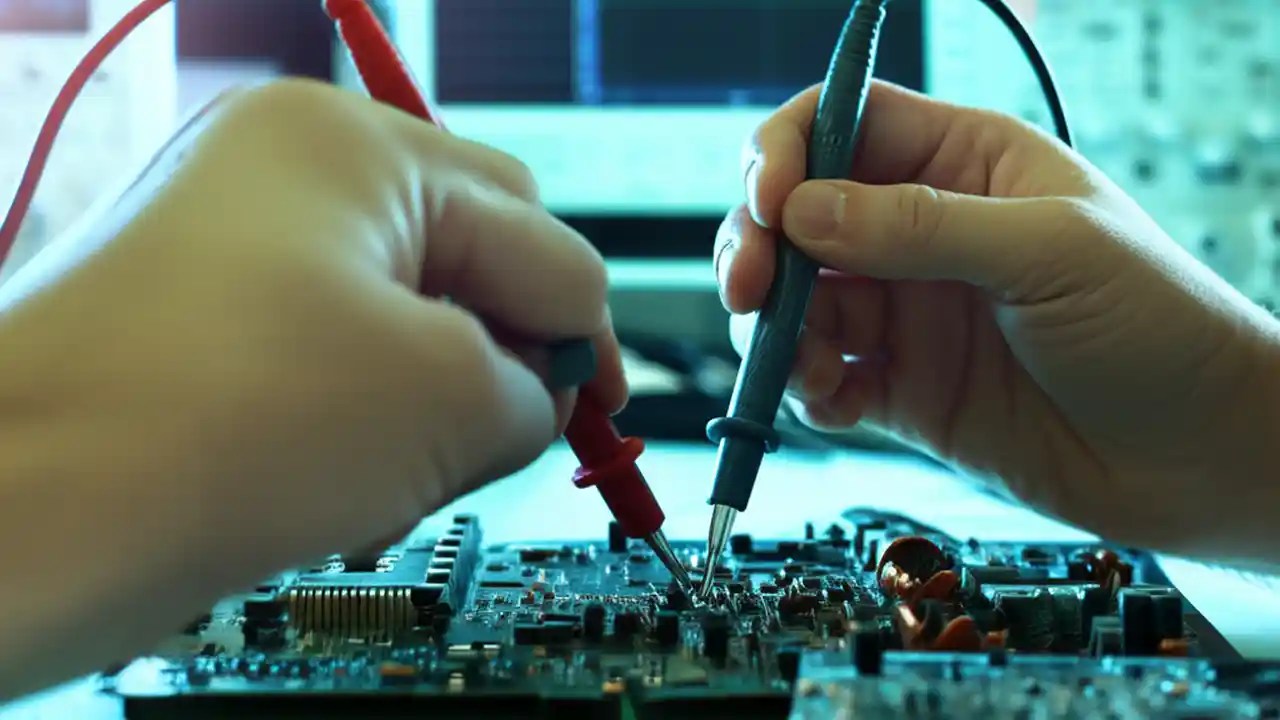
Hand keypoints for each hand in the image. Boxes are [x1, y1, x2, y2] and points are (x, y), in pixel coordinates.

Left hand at [0, 79, 623, 694]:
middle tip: (512, 437)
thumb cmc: (204, 431)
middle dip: (504, 361)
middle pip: (470, 260)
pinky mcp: (203, 317)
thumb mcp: (446, 402)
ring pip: (401, 318)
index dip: (586, 337)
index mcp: (354, 146)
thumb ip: (541, 386)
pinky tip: (352, 490)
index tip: (600, 410)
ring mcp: (235, 239)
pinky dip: (365, 422)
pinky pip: (330, 354)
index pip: (538, 238)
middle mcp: (287, 169)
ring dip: (432, 408)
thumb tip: (547, 391)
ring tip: (405, 484)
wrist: (14, 516)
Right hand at [717, 81, 1279, 567]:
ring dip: (774, 331)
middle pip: (797, 216)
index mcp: (965, 165)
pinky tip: (833, 402)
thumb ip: (920, 228)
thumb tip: (806, 210)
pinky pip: (820, 379)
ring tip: (802, 366)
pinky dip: (805, 391)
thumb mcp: (1049, 252)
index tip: (771, 203)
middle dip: (757, 248)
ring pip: (795, 302)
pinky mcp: (901, 388)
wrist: (1198, 455)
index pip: (844, 124)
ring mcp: (908, 312)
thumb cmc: (1160, 327)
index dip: (788, 153)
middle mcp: (923, 233)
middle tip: (750, 290)